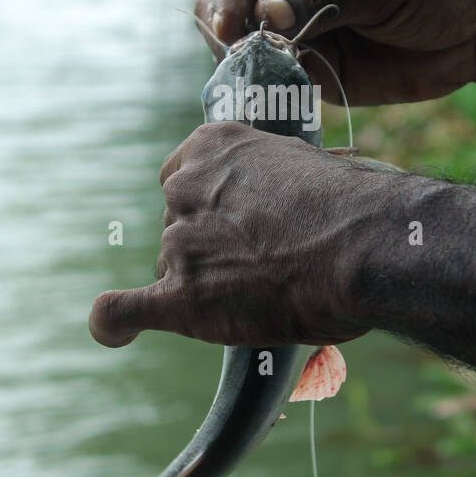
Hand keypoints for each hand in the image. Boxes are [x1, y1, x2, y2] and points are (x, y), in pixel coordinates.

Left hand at [89, 122, 374, 347]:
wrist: (364, 246)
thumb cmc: (354, 209)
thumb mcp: (304, 169)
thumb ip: (267, 186)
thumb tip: (268, 221)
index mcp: (211, 147)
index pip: (183, 181)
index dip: (209, 210)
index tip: (240, 224)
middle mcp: (185, 190)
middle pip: (178, 229)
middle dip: (211, 249)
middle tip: (267, 263)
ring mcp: (180, 243)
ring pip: (174, 270)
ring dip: (206, 285)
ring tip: (267, 292)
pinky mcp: (182, 296)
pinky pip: (124, 310)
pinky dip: (112, 321)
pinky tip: (110, 328)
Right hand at [195, 0, 475, 104]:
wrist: (474, 26)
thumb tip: (263, 16)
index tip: (229, 26)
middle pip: (225, 5)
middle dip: (226, 31)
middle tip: (245, 56)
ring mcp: (291, 28)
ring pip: (239, 48)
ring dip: (242, 66)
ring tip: (262, 80)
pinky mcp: (307, 68)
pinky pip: (270, 82)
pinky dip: (264, 93)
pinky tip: (271, 102)